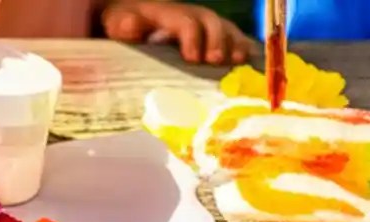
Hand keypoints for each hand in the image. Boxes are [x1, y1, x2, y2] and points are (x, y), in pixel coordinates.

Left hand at [102, 0, 252, 64]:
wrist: (131, 14)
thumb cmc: (123, 24)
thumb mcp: (118, 24)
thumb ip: (125, 26)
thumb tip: (129, 26)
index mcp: (168, 13)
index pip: (185, 22)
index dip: (192, 38)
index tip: (192, 58)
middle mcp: (190, 14)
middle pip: (210, 21)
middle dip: (216, 40)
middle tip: (216, 61)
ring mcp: (203, 23)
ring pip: (225, 27)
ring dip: (234, 43)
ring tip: (240, 61)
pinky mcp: (210, 34)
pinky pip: (231, 36)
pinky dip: (243, 46)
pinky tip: (250, 61)